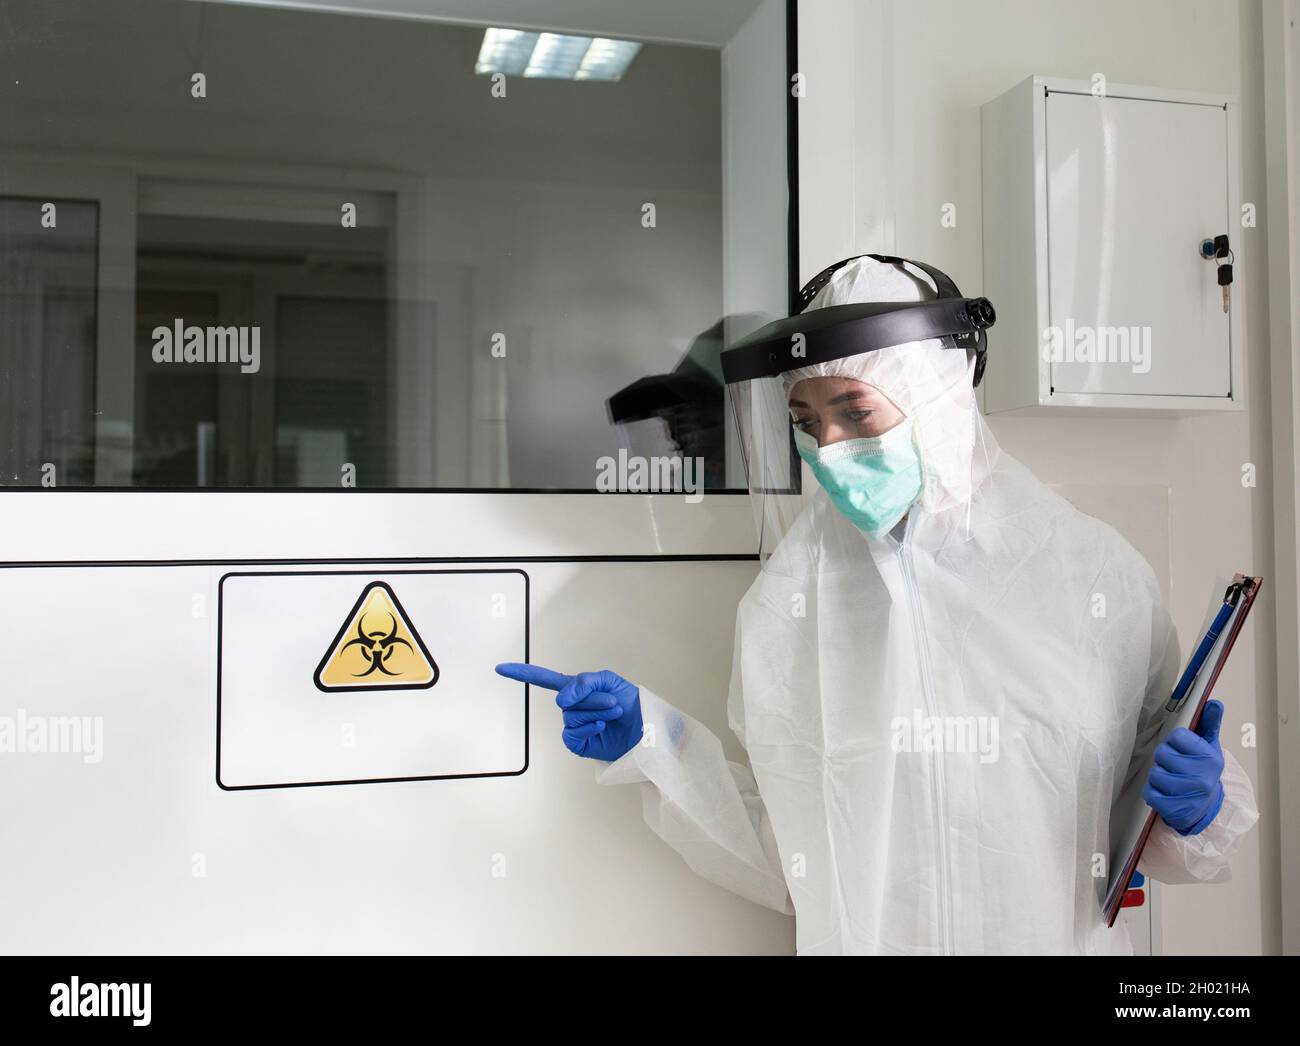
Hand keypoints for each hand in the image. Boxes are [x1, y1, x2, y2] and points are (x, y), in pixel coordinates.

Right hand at [495, 663, 643, 760]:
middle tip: (612, 701)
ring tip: (613, 714)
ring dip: (596, 713)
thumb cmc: (632, 703)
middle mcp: (572, 707)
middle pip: (566, 699)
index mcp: (576, 689)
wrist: (647, 728)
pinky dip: (589, 728)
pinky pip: (573, 733)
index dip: (523, 673)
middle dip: (592, 699)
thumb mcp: (609, 680)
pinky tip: (601, 727)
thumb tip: (561, 698)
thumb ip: (583, 682)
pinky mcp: (579, 743)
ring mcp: (575, 726)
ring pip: (571, 716)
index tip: (501, 668)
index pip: (543, 679)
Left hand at [1143, 699, 1226, 835]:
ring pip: (1155, 773)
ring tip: (1172, 780)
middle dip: (1165, 759)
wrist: (1206, 808)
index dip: (1175, 741)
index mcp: (1210, 758)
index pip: (1177, 736)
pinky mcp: (1174, 809)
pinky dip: (1153, 792)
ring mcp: (1188, 795)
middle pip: (1162, 754)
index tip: (1182, 749)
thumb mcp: (1210, 748)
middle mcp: (1201, 777)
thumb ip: (1210, 724)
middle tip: (1176, 766)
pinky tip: (1166, 793)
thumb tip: (1215, 702)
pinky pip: (1149, 792)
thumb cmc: (1203, 772)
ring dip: (1158, 776)